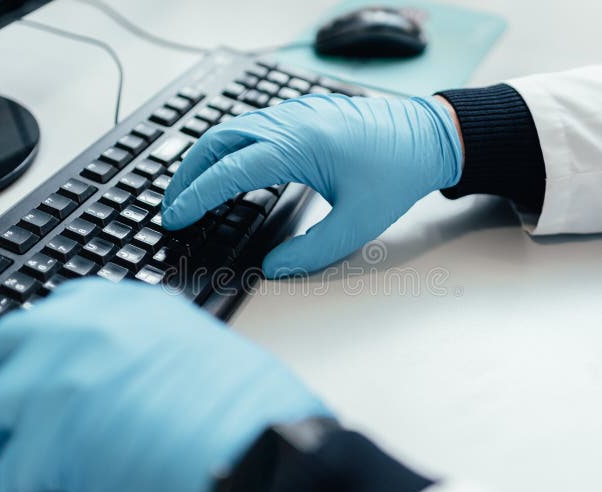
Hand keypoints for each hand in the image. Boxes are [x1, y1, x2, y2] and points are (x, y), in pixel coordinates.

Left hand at [0, 280, 327, 491]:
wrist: (262, 447)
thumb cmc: (252, 405)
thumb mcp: (204, 348)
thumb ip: (158, 349)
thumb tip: (135, 378)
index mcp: (133, 305)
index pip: (67, 306)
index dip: (50, 339)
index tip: (44, 355)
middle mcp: (88, 330)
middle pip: (13, 339)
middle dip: (10, 370)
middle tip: (18, 398)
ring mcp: (61, 383)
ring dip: (1, 428)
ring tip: (12, 448)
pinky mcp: (50, 445)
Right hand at [161, 94, 462, 277]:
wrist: (428, 136)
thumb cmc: (398, 172)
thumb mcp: (358, 224)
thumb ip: (312, 252)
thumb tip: (274, 267)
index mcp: (299, 144)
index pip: (230, 169)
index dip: (197, 195)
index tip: (175, 216)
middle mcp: (289, 122)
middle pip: (218, 141)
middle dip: (188, 174)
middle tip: (173, 207)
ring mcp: (294, 113)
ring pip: (231, 130)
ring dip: (204, 159)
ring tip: (191, 191)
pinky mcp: (301, 115)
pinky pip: (250, 126)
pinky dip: (226, 148)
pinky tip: (227, 170)